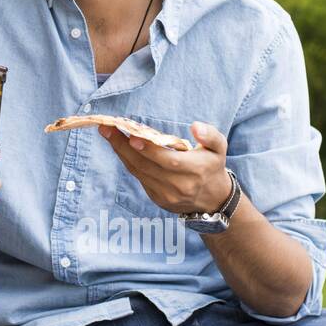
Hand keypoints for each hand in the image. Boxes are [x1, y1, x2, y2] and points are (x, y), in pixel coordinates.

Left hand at [98, 120, 230, 213]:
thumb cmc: (212, 166)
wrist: (212, 199)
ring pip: (139, 172)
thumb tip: (195, 126)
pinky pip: (139, 178)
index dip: (149, 149)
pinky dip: (129, 162)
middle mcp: (180, 185)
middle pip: (146, 166)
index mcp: (196, 170)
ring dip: (121, 153)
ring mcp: (167, 195)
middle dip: (123, 147)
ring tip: (108, 134)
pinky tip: (120, 147)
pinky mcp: (158, 199)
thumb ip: (210, 135)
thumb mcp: (219, 148)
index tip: (132, 135)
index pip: (168, 160)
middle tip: (106, 129)